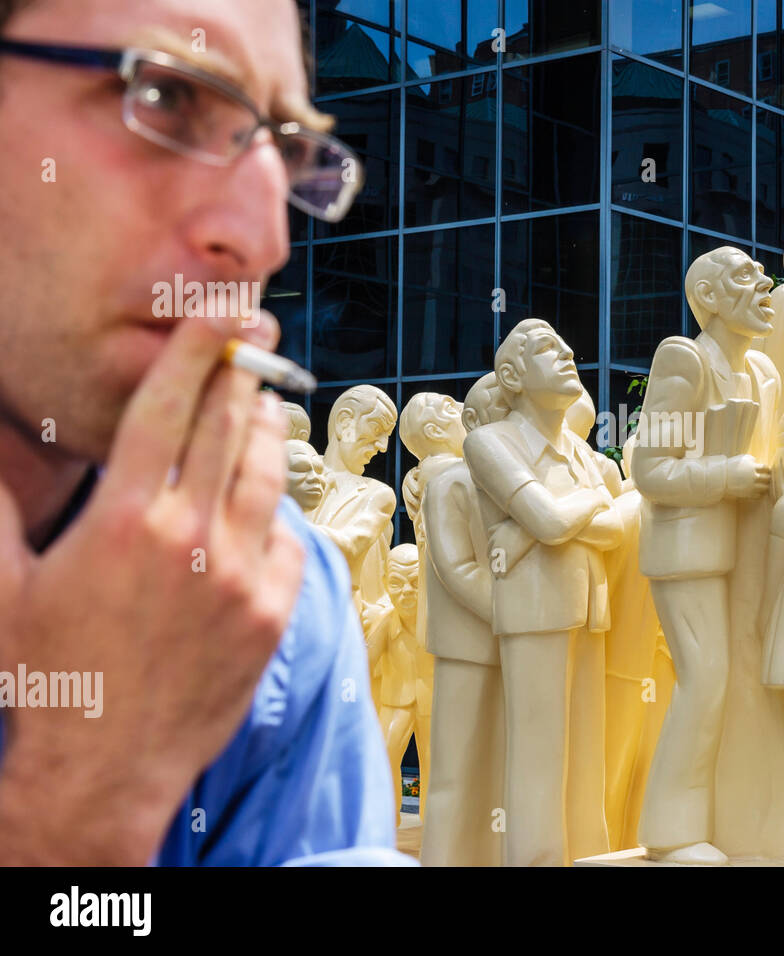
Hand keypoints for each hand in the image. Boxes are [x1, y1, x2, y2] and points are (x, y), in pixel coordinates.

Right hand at [0, 309, 304, 863]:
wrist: (106, 765)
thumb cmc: (50, 677)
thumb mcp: (6, 587)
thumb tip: (1, 445)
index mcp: (124, 520)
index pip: (168, 407)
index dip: (197, 351)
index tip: (218, 316)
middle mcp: (191, 537)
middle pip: (227, 428)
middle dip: (242, 375)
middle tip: (253, 342)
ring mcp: (241, 574)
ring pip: (266, 475)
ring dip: (265, 430)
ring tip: (263, 404)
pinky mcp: (272, 611)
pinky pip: (288, 537)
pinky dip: (276, 506)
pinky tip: (266, 491)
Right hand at [725, 455, 770, 498]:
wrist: (721, 478)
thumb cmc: (731, 466)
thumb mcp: (742, 458)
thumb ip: (752, 460)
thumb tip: (758, 463)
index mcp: (753, 467)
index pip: (767, 469)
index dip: (767, 469)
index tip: (766, 470)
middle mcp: (754, 477)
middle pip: (768, 478)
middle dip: (767, 477)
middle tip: (766, 477)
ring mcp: (751, 486)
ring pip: (765, 488)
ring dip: (765, 486)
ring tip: (763, 485)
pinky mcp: (748, 494)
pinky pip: (759, 495)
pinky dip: (759, 493)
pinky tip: (756, 490)